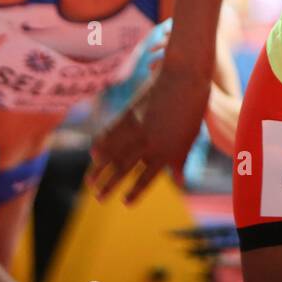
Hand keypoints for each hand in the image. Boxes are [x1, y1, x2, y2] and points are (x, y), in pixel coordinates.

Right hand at [86, 62, 209, 204]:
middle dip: (111, 185)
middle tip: (99, 198)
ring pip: (114, 154)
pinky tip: (93, 154)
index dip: (136, 191)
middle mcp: (151, 144)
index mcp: (168, 151)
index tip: (126, 203)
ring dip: (100, 169)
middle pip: (126, 169)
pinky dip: (101, 144)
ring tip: (89, 182)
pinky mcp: (129, 114)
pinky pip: (111, 133)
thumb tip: (179, 182)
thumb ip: (180, 160)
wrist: (184, 78)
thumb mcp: (189, 138)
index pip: (148, 177)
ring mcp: (138, 129)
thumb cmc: (192, 109)